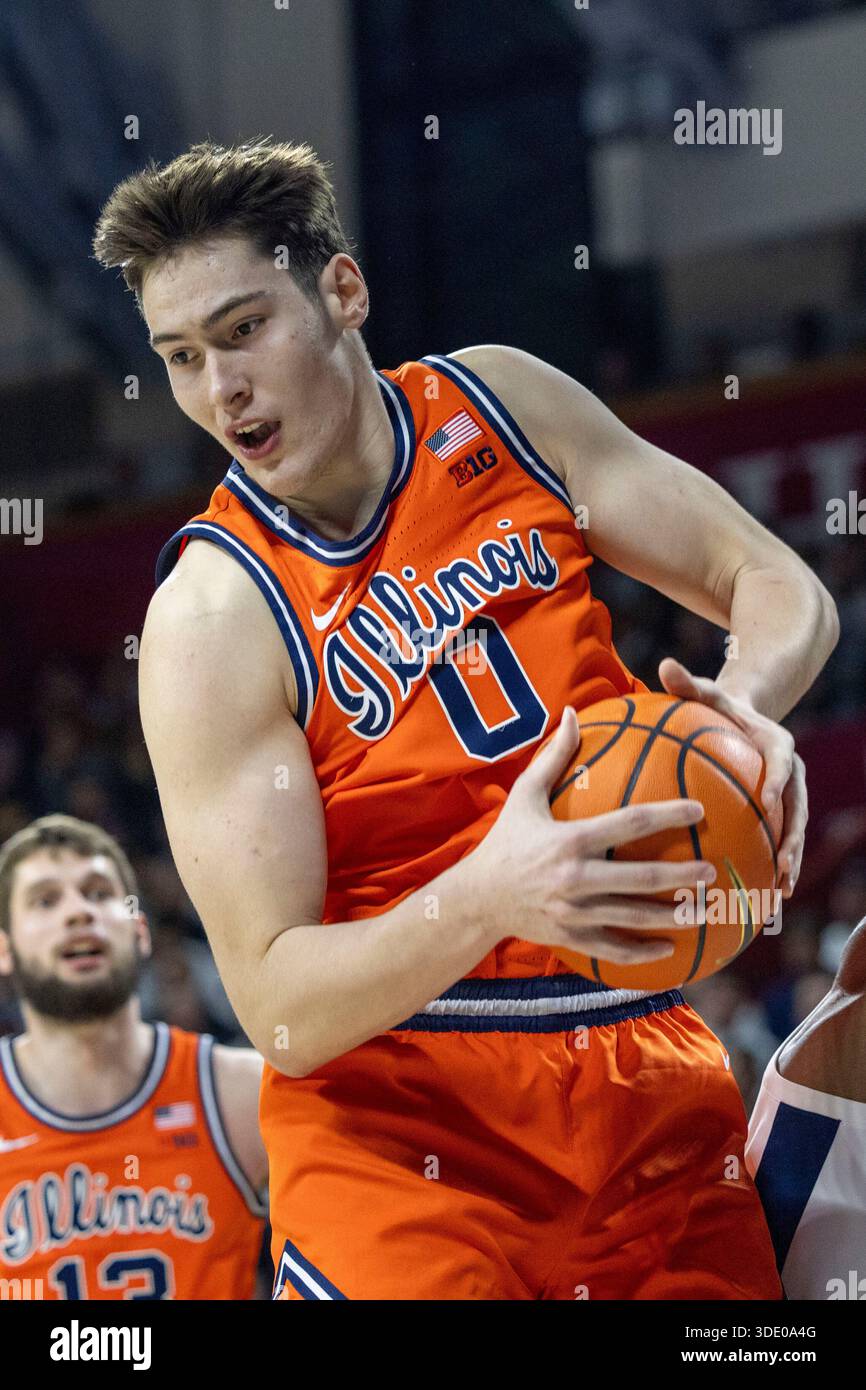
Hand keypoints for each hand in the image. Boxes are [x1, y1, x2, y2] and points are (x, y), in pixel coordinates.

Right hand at [470, 707, 715, 966]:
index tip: (699, 810)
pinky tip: (670, 950)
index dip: (667, 815)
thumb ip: (554, 756)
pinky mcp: (571, 937)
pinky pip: (613, 949)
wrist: (478, 898)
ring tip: (702, 910)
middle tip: (710, 871)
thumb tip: (572, 713)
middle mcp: (575, 877)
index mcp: (569, 840)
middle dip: (679, 875)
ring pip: (631, 916)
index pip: (628, 823)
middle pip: (639, 877)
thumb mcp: (525, 796)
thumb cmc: (506, 841)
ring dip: (670, 916)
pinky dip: (643, 953)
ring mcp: (573, 911)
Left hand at [658, 657, 805, 898]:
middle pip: (798, 806)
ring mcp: (788, 794)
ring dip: (792, 859)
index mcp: (776, 743)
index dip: (776, 779)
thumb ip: (686, 682)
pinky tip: (765, 895)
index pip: (782, 761)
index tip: (767, 798)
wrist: (742, 717)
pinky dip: (776, 864)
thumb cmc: (716, 707)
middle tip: (783, 861)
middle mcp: (791, 771)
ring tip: (782, 889)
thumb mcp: (704, 692)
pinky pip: (780, 839)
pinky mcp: (779, 810)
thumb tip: (663, 663)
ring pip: (795, 829)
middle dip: (793, 835)